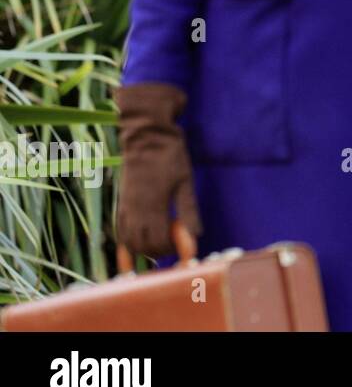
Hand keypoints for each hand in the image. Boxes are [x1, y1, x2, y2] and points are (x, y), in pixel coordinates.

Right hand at [113, 82, 202, 258]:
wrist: (147, 136)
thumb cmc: (170, 156)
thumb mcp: (186, 182)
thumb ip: (188, 210)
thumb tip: (196, 235)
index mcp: (153, 206)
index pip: (159, 241)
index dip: (172, 249)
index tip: (185, 248)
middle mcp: (135, 210)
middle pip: (143, 245)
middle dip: (159, 251)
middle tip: (175, 247)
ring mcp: (125, 206)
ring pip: (128, 240)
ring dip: (143, 249)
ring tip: (160, 247)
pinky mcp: (121, 201)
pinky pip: (119, 229)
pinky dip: (127, 243)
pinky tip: (135, 247)